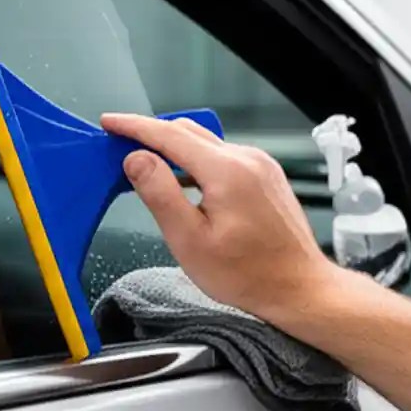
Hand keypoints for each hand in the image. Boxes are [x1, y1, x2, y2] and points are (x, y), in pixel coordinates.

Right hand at [100, 113, 339, 321]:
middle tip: (121, 144)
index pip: (169, 135)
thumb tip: (136, 159)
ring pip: (206, 143)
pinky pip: (223, 156)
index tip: (110, 122)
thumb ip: (160, 194)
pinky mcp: (266, 175)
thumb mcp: (190, 240)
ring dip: (174, 149)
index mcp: (226, 171)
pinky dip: (197, 161)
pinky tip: (184, 181)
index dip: (134, 126)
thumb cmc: (247, 274)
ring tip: (148, 166)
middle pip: (188, 132)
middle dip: (151, 135)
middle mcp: (247, 159)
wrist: (299, 288)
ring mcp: (260, 165)